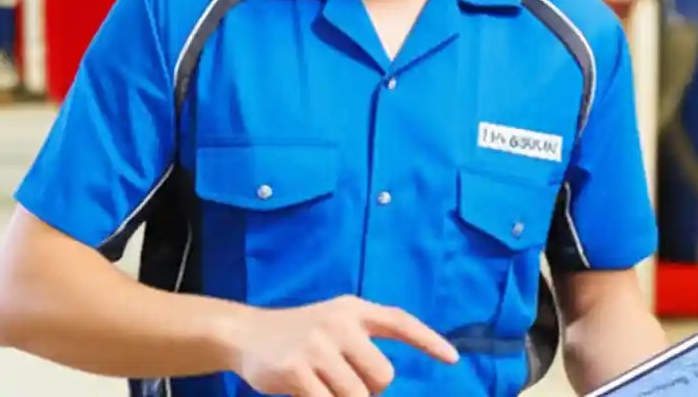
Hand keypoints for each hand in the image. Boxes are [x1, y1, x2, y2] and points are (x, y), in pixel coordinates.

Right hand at [229, 295, 458, 396]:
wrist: (245, 333)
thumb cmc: (298, 335)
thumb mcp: (332, 324)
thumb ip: (362, 342)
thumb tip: (385, 383)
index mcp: (351, 309)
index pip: (398, 320)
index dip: (427, 341)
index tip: (452, 359)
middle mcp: (337, 323)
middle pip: (383, 376)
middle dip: (369, 389)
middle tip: (343, 383)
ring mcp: (316, 346)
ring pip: (358, 396)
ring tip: (324, 388)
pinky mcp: (296, 370)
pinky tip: (309, 393)